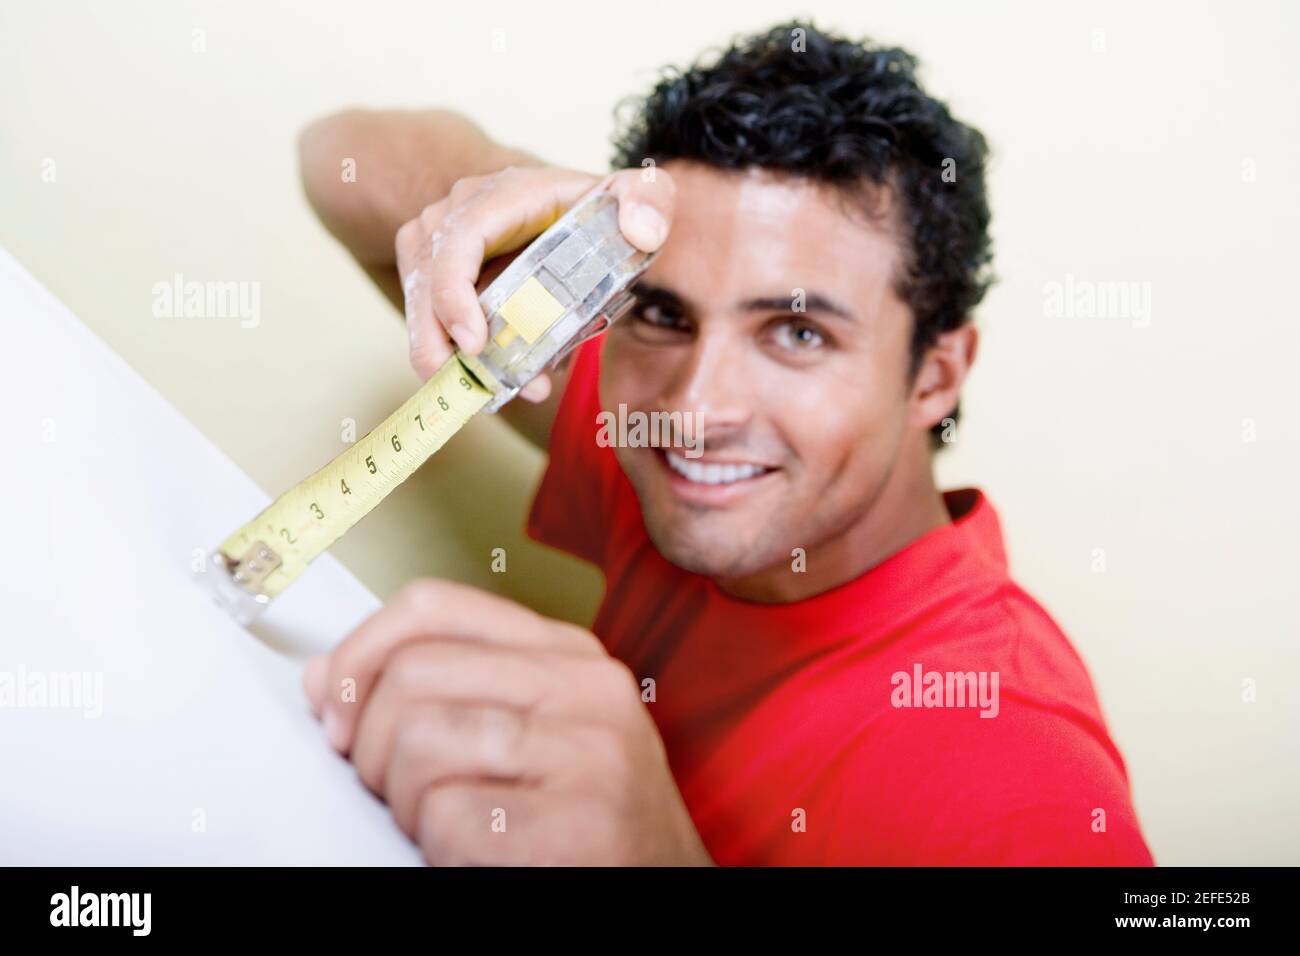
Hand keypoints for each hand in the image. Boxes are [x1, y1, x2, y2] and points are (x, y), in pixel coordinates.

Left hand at [303, 578, 711, 865]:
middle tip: (397, 791)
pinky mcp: (580, 824)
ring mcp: (590, 753)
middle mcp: (586, 688)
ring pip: (420, 742)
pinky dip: (438, 848)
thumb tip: (323, 680)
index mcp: (568, 654)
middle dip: (374, 746)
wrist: (664, 889)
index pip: (434, 605)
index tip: (335, 709)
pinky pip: (448, 818)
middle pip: (412, 674)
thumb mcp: (525, 733)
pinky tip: (475, 855)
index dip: (359, 652)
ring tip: (443, 826)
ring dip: (407, 802)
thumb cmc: (587, 819)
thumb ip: (438, 694)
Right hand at [394, 165, 675, 400]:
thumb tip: (640, 232)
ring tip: (495, 394)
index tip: (473, 342)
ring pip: (420, 303)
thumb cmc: (598, 205)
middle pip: (425, 278)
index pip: (458, 238)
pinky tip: (494, 378)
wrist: (562, 203)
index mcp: (504, 195)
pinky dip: (454, 353)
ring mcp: (437, 242)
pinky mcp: (433, 272)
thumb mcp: (636, 192)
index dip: (453, 291)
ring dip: (448, 356)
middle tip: (478, 393)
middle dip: (439, 343)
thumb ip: (649, 200)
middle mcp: (458, 212)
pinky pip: (430, 317)